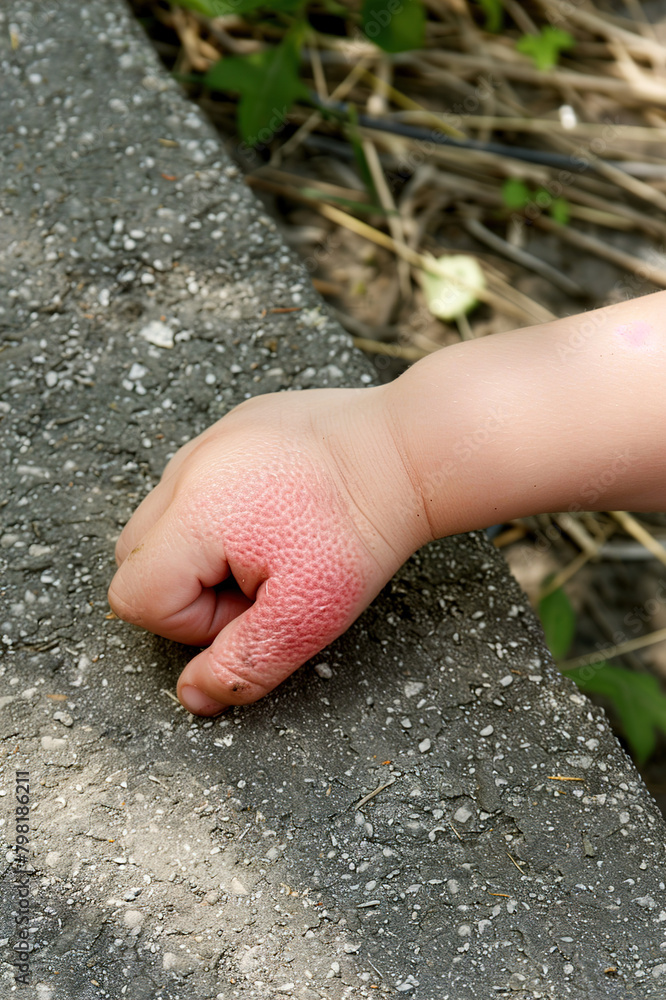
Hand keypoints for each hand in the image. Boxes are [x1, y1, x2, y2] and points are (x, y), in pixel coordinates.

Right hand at [108, 386, 426, 714]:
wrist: (408, 452)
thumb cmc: (361, 532)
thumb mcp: (307, 616)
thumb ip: (244, 665)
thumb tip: (193, 697)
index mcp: (194, 513)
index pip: (136, 597)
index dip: (193, 622)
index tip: (255, 604)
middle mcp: (187, 467)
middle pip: (134, 557)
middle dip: (190, 587)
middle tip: (262, 580)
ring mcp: (207, 440)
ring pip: (162, 519)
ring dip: (202, 549)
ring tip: (271, 546)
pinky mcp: (232, 425)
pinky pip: (195, 481)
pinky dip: (221, 509)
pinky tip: (280, 511)